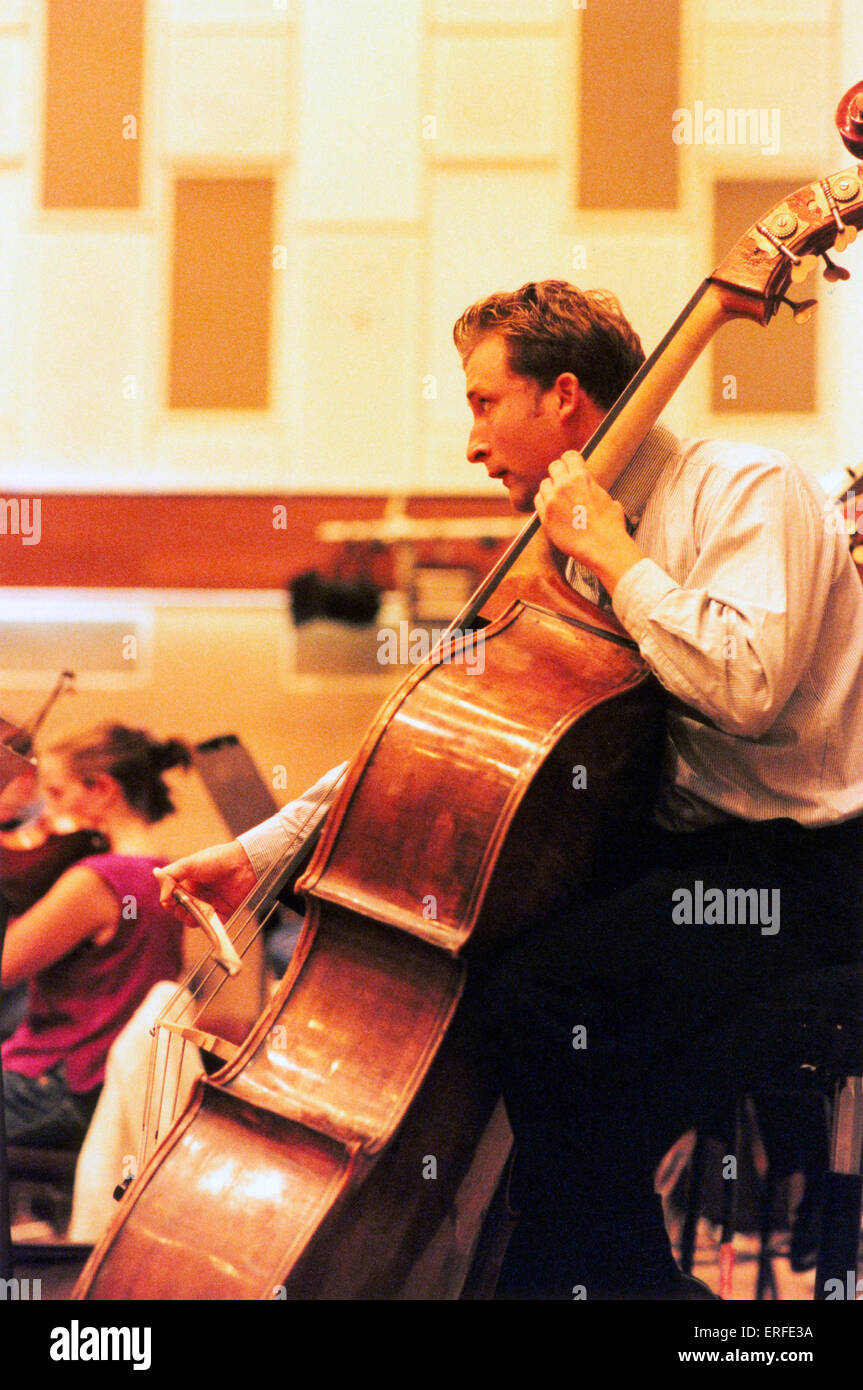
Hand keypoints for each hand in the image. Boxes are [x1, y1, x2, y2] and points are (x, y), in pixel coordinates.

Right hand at [154, 840, 256, 923]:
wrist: (243, 863)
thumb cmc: (216, 859)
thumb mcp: (188, 863)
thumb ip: (170, 877)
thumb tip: (161, 896)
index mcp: (185, 884)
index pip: (170, 899)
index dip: (168, 901)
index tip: (171, 899)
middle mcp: (195, 895)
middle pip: (179, 911)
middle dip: (179, 910)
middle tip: (186, 902)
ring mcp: (208, 905)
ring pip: (192, 920)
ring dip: (191, 918)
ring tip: (196, 910)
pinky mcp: (221, 913)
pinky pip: (211, 925)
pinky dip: (207, 926)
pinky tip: (207, 918)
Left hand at [535, 450, 642, 595]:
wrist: (603, 547)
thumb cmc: (609, 526)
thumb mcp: (607, 498)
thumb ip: (594, 487)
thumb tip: (591, 486)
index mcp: (582, 478)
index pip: (569, 456)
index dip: (571, 461)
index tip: (571, 466)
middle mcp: (564, 486)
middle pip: (554, 467)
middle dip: (560, 473)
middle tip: (564, 481)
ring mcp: (553, 501)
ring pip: (544, 484)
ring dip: (551, 488)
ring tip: (560, 498)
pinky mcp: (545, 516)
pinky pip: (539, 500)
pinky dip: (544, 501)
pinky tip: (552, 507)